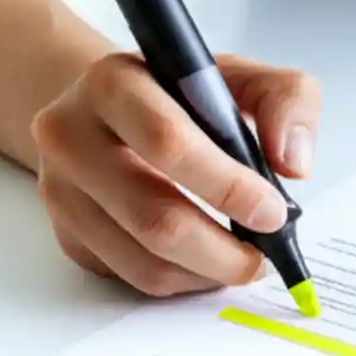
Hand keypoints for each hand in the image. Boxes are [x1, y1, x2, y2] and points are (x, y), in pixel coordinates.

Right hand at [31, 52, 320, 295]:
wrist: (105, 111)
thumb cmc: (175, 94)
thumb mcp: (238, 75)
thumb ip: (286, 99)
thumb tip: (293, 164)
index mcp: (112, 83)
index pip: (168, 142)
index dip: (227, 186)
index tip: (272, 211)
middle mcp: (71, 137)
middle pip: (155, 218)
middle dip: (224, 250)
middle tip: (264, 255)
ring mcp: (62, 193)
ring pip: (145, 262)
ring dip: (208, 272)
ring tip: (242, 259)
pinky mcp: (68, 236)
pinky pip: (134, 277)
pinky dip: (184, 279)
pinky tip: (207, 260)